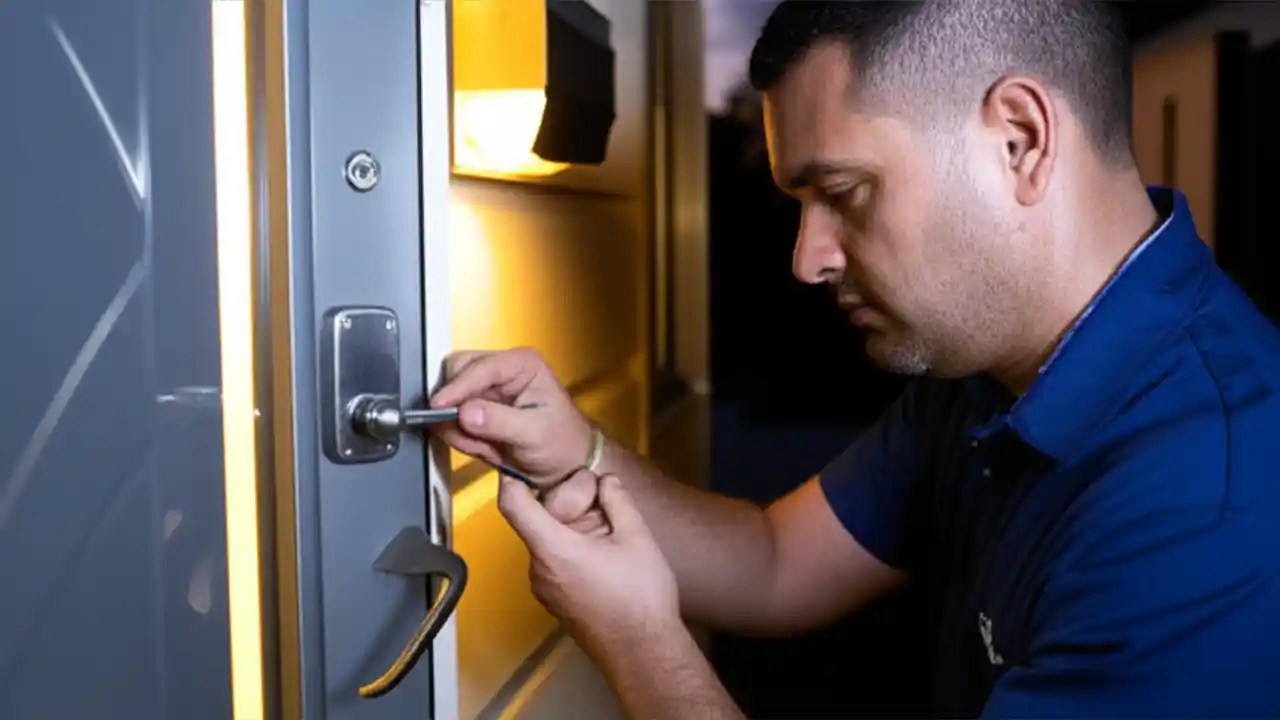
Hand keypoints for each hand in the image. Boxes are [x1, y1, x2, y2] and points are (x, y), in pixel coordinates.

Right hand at [430, 348, 592, 485]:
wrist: (564, 466)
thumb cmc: (562, 443)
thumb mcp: (535, 433)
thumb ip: (499, 422)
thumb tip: (465, 413)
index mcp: (521, 364)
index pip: (479, 367)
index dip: (457, 386)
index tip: (439, 405)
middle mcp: (501, 371)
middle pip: (456, 373)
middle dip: (454, 405)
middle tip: (463, 432)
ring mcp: (486, 390)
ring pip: (449, 396)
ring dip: (456, 424)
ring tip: (484, 446)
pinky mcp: (476, 409)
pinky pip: (451, 419)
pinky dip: (459, 435)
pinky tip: (483, 448)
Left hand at [498, 470, 680, 658]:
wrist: (643, 651)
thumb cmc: (640, 599)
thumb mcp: (637, 538)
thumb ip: (618, 501)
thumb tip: (607, 482)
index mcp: (552, 548)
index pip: (512, 504)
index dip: (511, 478)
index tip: (521, 465)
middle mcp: (539, 569)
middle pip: (535, 521)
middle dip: (563, 504)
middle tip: (597, 500)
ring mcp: (545, 589)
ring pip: (546, 543)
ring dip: (570, 529)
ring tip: (608, 533)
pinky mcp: (555, 601)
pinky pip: (554, 564)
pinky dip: (571, 551)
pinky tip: (603, 557)